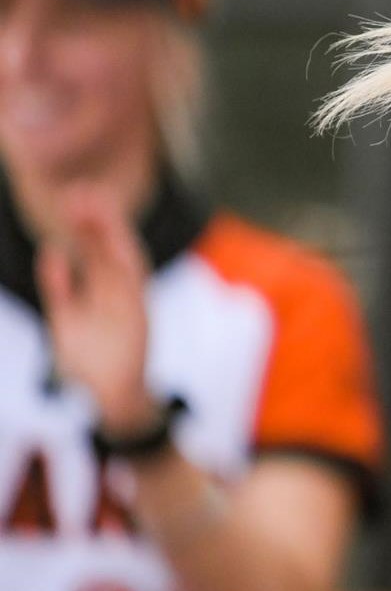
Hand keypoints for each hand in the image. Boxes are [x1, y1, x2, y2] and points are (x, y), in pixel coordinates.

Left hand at [39, 186, 157, 431]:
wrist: (109, 399)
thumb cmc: (88, 363)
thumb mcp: (65, 318)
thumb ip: (59, 286)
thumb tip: (51, 251)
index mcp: (102, 290)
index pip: (93, 249)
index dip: (84, 224)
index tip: (74, 196)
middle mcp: (118, 292)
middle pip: (107, 248)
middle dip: (96, 220)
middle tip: (82, 190)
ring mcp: (130, 303)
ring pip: (122, 258)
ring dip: (111, 233)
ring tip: (97, 208)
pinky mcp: (139, 317)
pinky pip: (135, 286)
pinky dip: (128, 263)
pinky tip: (118, 243)